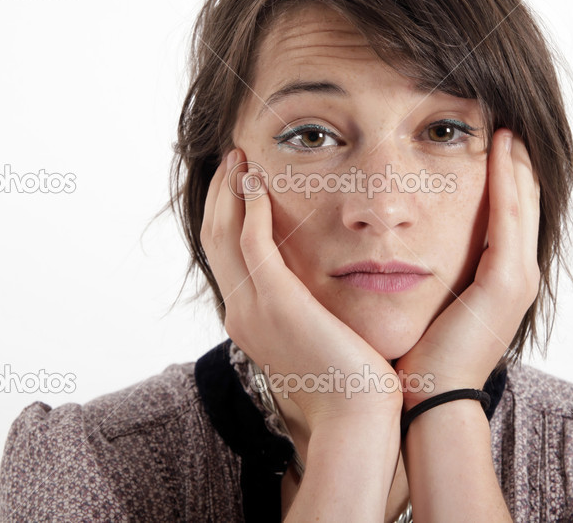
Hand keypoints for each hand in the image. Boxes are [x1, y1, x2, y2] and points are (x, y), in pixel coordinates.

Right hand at [200, 148, 403, 429]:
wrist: (357, 415)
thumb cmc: (350, 381)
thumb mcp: (318, 338)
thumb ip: (309, 310)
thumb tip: (319, 292)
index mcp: (249, 321)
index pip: (225, 256)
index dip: (226, 215)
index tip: (238, 183)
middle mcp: (241, 312)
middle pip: (215, 239)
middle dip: (221, 195)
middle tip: (232, 158)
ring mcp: (253, 307)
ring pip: (224, 234)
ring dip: (230, 191)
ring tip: (239, 158)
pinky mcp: (276, 300)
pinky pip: (251, 241)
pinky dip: (249, 207)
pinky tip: (257, 182)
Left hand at [394, 128, 540, 408]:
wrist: (429, 398)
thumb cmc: (420, 354)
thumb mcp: (427, 302)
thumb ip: (426, 271)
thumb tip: (396, 246)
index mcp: (500, 279)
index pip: (507, 214)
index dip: (502, 176)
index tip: (488, 138)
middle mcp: (518, 274)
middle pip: (523, 202)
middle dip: (514, 161)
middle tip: (505, 120)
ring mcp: (518, 278)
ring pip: (522, 203)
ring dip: (515, 162)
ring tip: (505, 125)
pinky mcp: (507, 282)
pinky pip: (509, 218)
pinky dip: (507, 182)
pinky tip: (499, 149)